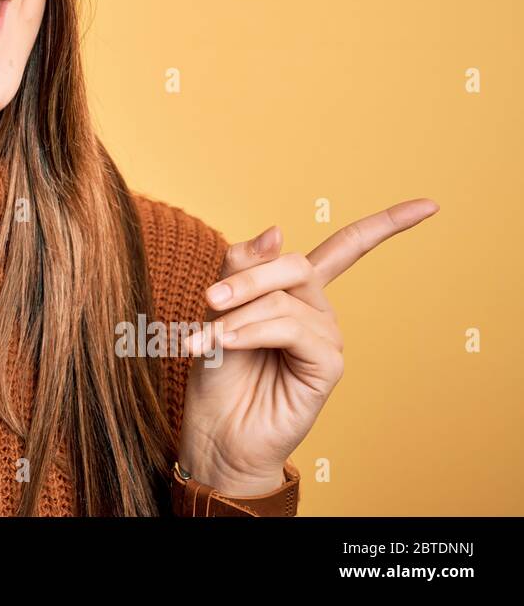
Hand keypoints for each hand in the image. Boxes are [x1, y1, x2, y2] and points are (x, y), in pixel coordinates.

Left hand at [177, 198, 438, 496]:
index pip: (347, 249)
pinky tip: (224, 344)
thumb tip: (278, 229)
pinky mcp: (328, 365)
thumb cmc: (218, 373)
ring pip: (284, 299)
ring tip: (207, 339)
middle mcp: (318, 311)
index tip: (431, 205)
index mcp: (296, 292)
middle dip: (248, 277)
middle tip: (209, 299)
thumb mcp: (219, 308)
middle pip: (296, 264)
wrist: (217, 433)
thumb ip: (242, 266)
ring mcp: (327, 338)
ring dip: (237, 314)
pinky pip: (290, 329)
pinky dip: (251, 331)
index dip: (387, 224)